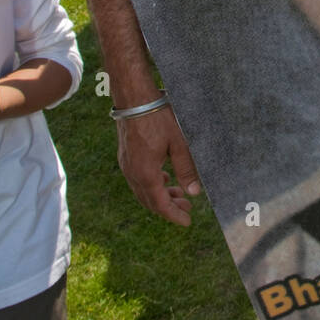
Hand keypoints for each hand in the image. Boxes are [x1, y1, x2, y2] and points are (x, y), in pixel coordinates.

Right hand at [115, 104, 201, 226]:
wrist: (134, 98)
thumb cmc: (158, 117)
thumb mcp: (179, 142)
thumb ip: (186, 169)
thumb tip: (194, 193)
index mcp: (145, 173)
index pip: (159, 204)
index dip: (174, 215)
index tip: (187, 222)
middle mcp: (132, 173)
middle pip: (149, 201)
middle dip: (169, 207)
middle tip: (188, 209)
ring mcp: (126, 165)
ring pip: (143, 191)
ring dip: (160, 196)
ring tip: (179, 195)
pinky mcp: (125, 156)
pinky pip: (138, 179)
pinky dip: (152, 184)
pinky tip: (165, 178)